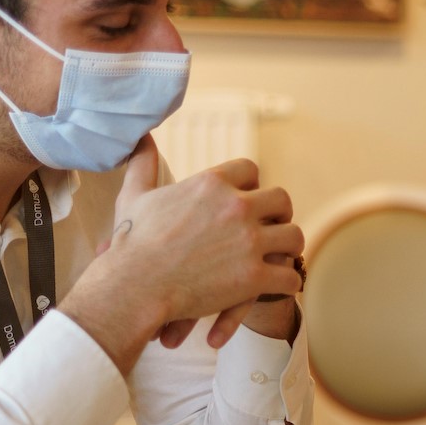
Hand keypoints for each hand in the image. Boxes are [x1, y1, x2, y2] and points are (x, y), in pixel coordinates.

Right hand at [66, 137, 303, 370]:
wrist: (132, 287)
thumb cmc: (131, 244)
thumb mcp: (135, 195)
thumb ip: (143, 164)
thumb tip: (142, 137)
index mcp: (212, 183)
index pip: (250, 170)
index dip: (252, 185)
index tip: (248, 198)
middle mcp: (236, 207)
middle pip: (281, 200)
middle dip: (279, 213)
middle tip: (273, 227)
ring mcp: (249, 241)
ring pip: (294, 236)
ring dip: (289, 247)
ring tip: (281, 255)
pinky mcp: (254, 276)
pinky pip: (289, 277)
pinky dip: (287, 283)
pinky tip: (279, 286)